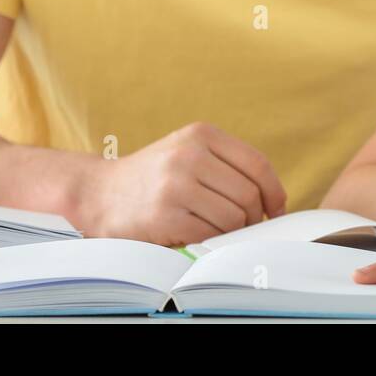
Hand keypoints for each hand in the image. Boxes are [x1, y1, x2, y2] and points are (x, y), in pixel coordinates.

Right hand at [75, 122, 286, 245]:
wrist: (99, 193)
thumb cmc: (153, 177)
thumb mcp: (188, 152)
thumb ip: (227, 165)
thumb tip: (272, 199)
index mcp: (201, 134)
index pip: (257, 164)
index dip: (274, 191)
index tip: (276, 209)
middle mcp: (189, 154)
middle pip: (248, 194)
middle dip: (252, 216)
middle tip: (244, 226)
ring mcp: (176, 184)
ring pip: (232, 217)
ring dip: (232, 231)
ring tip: (215, 229)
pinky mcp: (165, 214)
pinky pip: (209, 234)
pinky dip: (210, 240)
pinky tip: (196, 234)